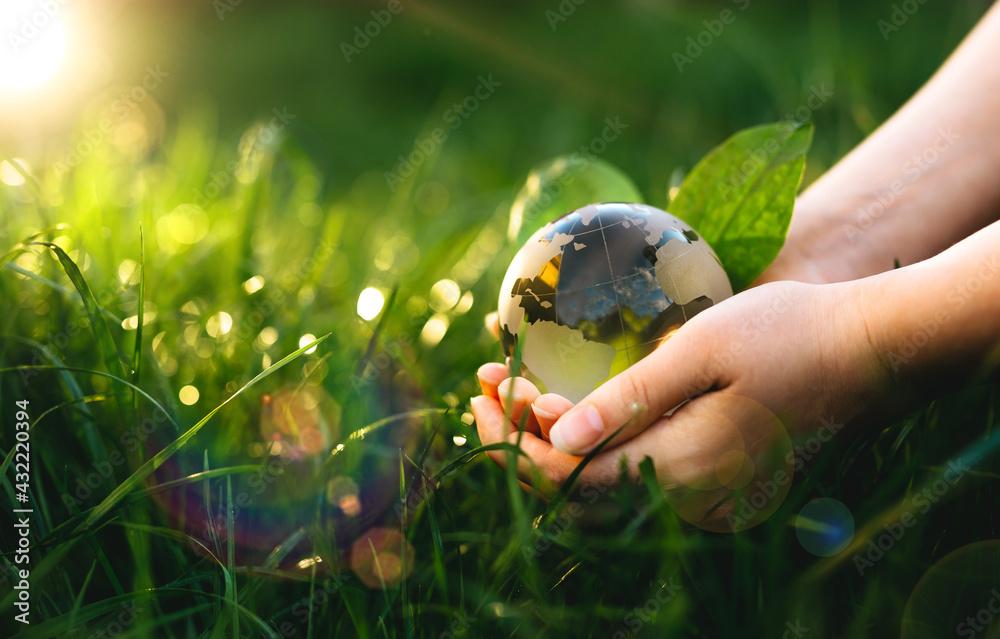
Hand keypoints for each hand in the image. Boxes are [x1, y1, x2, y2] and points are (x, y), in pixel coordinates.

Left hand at [472, 280, 891, 529]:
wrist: (870, 352)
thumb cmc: (789, 335)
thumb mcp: (701, 352)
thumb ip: (630, 401)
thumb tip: (561, 437)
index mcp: (682, 466)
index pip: (569, 478)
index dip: (513, 441)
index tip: (483, 391)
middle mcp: (690, 498)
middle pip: (577, 493)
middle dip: (521, 442)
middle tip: (488, 386)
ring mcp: (706, 497)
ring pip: (603, 491)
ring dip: (553, 447)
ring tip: (518, 392)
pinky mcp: (715, 483)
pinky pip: (635, 481)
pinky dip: (593, 450)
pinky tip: (573, 411)